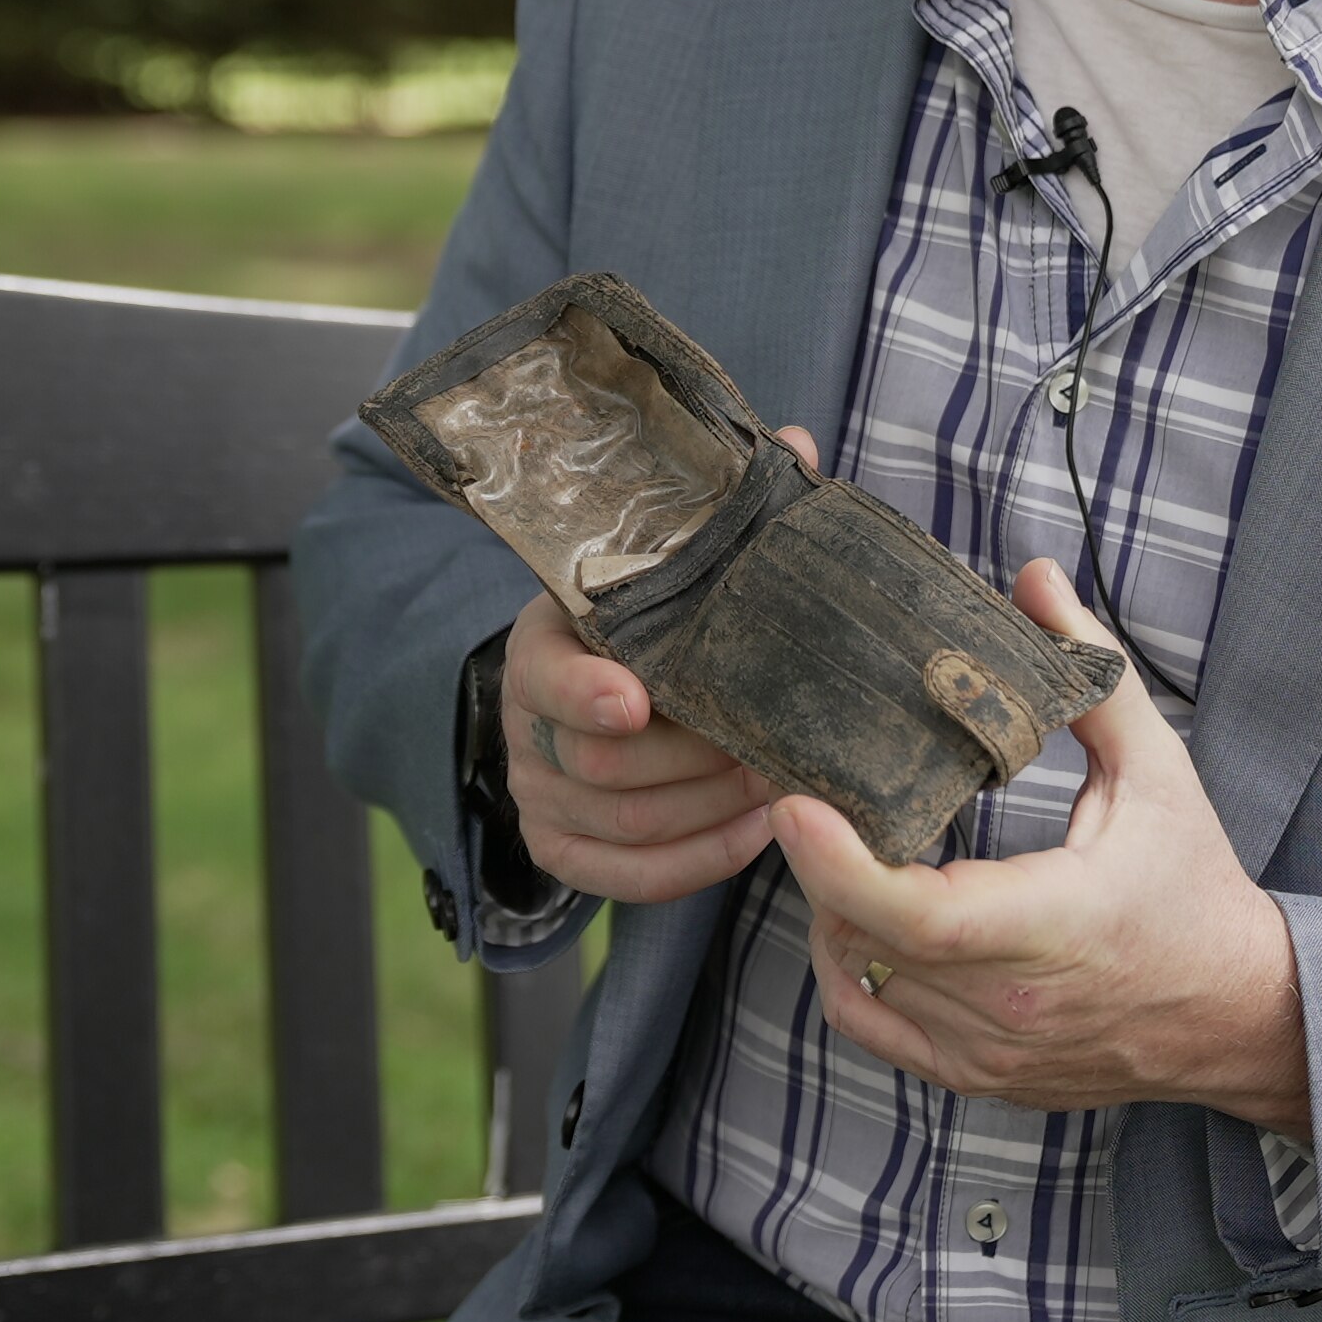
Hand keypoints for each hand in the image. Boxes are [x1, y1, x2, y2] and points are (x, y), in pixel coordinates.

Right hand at [496, 426, 817, 901]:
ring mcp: (538, 790)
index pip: (545, 675)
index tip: (639, 698)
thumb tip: (795, 443)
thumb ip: (725, 514)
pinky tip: (751, 836)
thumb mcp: (674, 564)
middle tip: (772, 745)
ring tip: (780, 785)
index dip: (587, 691)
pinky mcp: (559, 847)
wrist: (597, 686)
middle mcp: (527, 722)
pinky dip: (693, 864)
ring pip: (622, 823)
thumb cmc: (652, 620)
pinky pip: (622, 878)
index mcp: (544, 641)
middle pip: (600, 762)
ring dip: (709, 809)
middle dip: (696, 759)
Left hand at [782, 560, 1309, 1134]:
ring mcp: (990, 1051)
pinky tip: (856, 920)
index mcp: (1056, 924)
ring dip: (831, 910)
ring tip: (837, 844)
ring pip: (858, 980)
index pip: (920, 914)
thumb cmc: (1198, 889)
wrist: (1239, 1012)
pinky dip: (845, 971)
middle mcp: (1013, 1003)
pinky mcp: (978, 1076)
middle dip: (819, 862)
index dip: (841, 864)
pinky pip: (872, 1026)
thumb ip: (1089, 675)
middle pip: (867, 938)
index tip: (795, 803)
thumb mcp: (1157, 771)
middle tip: (804, 791)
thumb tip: (1033, 580)